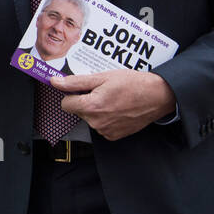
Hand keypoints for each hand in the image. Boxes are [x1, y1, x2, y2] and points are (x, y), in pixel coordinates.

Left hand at [49, 70, 175, 140]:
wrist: (158, 96)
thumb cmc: (133, 84)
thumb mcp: (103, 77)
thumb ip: (76, 82)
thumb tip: (55, 82)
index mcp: (91, 107)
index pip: (65, 104)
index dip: (72, 94)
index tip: (81, 88)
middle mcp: (96, 122)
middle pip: (78, 111)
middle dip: (85, 100)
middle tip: (102, 90)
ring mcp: (105, 131)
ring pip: (89, 118)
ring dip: (96, 109)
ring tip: (112, 98)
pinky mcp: (113, 136)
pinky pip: (100, 126)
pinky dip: (105, 117)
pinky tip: (117, 108)